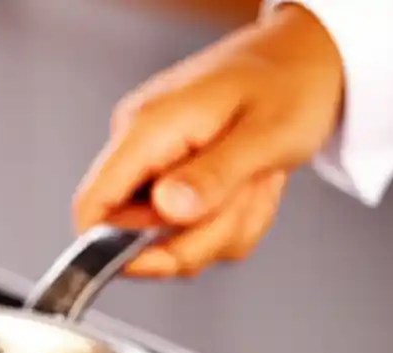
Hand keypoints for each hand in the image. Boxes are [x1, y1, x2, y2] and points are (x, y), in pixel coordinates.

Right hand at [73, 4, 343, 277]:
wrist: (301, 58)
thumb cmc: (290, 83)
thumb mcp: (268, 133)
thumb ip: (214, 175)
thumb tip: (168, 210)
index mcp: (148, 128)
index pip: (92, 206)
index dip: (116, 248)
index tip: (172, 255)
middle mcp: (138, 145)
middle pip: (134, 235)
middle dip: (198, 237)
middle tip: (248, 199)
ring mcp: (152, 163)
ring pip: (169, 238)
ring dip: (221, 228)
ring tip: (255, 183)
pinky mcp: (168, 177)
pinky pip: (186, 227)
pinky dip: (224, 221)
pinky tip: (246, 185)